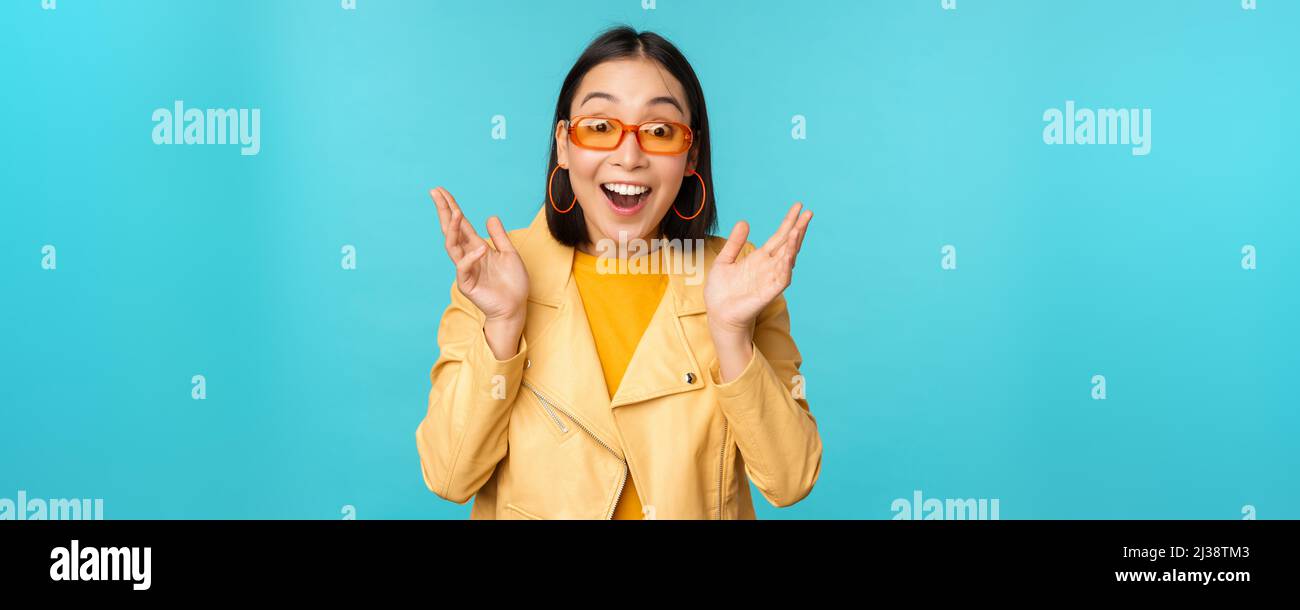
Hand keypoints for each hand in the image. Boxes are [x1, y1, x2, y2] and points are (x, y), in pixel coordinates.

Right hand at [430, 186, 528, 358]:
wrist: (515, 307)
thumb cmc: (513, 283)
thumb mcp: (509, 254)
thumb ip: (499, 236)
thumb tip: (490, 216)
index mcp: (476, 247)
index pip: (461, 225)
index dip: (452, 207)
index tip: (441, 191)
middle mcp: (468, 256)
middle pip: (451, 231)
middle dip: (444, 212)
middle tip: (435, 193)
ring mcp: (465, 270)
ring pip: (452, 247)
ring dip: (453, 229)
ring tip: (456, 213)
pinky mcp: (467, 284)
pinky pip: (464, 268)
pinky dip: (470, 258)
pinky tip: (480, 248)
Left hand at [705, 202, 812, 334]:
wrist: (718, 314)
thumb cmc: (721, 291)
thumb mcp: (724, 261)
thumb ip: (735, 243)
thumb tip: (744, 222)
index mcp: (759, 258)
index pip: (779, 236)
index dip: (789, 221)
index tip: (798, 206)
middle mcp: (769, 266)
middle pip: (788, 244)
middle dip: (799, 229)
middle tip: (809, 213)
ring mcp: (770, 279)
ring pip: (788, 259)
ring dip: (794, 245)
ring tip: (798, 231)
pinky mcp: (768, 293)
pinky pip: (781, 279)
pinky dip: (786, 267)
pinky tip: (789, 255)